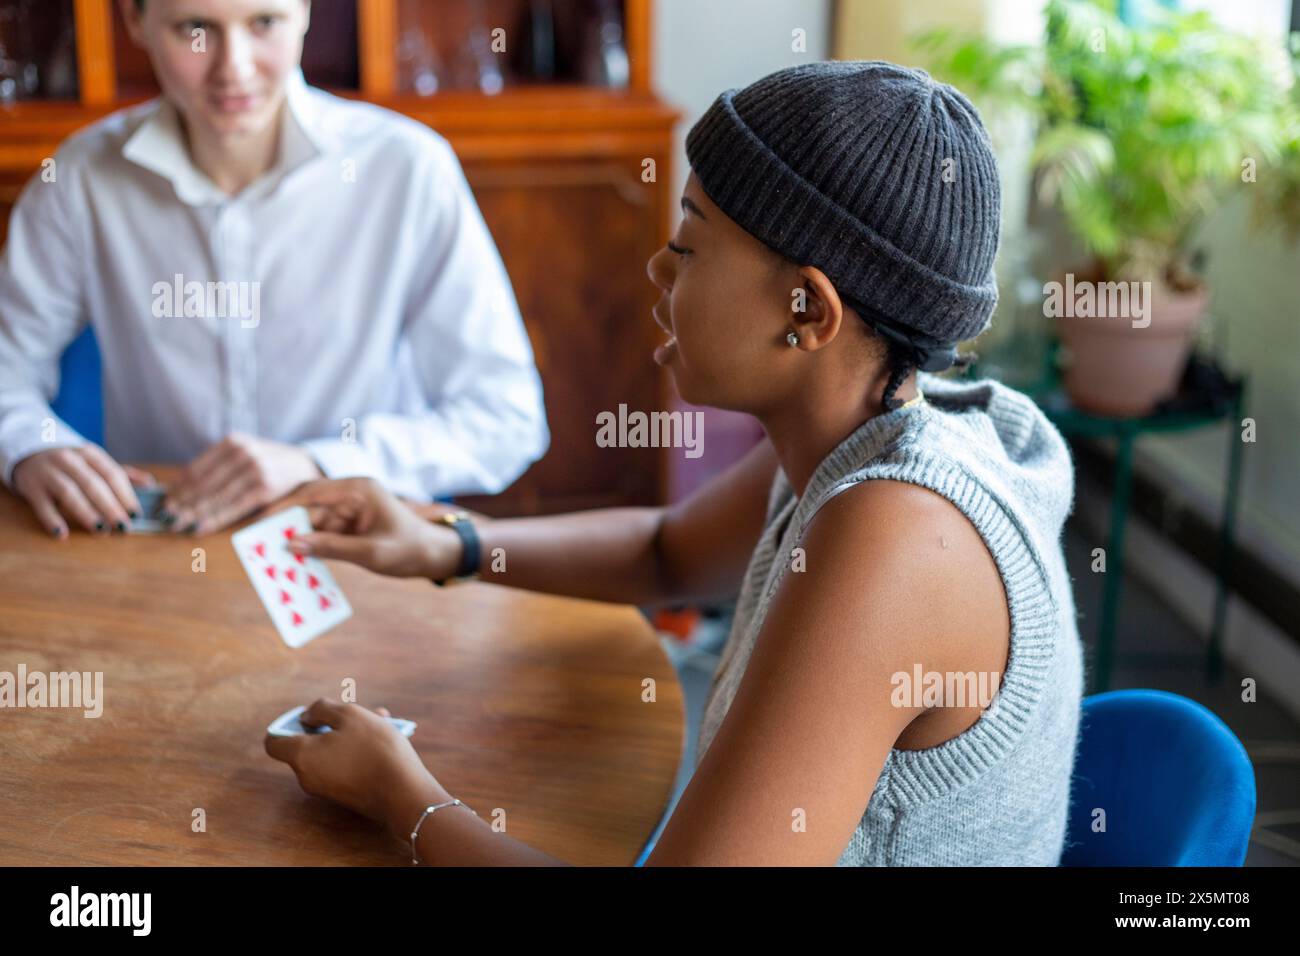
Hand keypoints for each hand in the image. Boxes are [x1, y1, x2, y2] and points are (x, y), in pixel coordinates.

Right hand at [12, 445, 155, 537]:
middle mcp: (69, 460)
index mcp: (90, 454)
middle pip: (93, 484)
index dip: (126, 495)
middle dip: (110, 507)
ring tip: (101, 530)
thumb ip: (122, 473)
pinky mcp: (31, 487)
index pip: (112, 474)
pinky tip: (62, 534)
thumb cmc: (71, 462)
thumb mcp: (95, 461)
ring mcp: (48, 473)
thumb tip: (150, 484)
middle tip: (123, 527)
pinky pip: (42, 505)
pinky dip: (51, 520)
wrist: (27, 450)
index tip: (136, 515)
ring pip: (69, 492)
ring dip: (86, 512)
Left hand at [163, 433, 321, 534]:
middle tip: (166, 517)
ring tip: (177, 525)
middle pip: (204, 484)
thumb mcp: (245, 453)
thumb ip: (219, 466)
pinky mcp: (265, 489)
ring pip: (215, 497)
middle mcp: (243, 454)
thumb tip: (180, 488)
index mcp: (233, 443)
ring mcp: (255, 471)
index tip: (165, 501)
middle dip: (182, 503)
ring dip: (193, 514)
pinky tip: (200, 528)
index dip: (179, 487)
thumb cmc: (269, 463)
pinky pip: (233, 508)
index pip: (198, 469)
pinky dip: (214, 520)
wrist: (304, 466)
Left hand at [263, 699, 447, 839]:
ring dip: (349, 734)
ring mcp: (326, 788)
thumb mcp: (350, 715)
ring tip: (380, 719)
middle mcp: (307, 776)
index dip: (287, 723)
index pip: (273, 741)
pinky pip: (342, 766)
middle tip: (356, 712)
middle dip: (330, 724)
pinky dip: (355, 750)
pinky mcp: (345, 795)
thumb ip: (322, 709)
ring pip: (329, 752)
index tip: (310, 715)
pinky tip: (383, 737)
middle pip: (307, 744)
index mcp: (301, 755)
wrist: (403, 793)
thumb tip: (307, 716)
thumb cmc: (375, 749)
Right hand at [277, 477, 463, 579]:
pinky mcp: (349, 528)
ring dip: (296, 541)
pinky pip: (322, 537)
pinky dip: (310, 549)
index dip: (282, 507)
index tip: (259, 522)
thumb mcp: (370, 553)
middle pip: (307, 508)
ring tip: (271, 561)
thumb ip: (331, 548)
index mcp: (358, 489)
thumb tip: (292, 545)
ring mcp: (349, 511)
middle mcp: (351, 495)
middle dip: (285, 527)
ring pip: (312, 524)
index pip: (311, 492)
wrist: (435, 556)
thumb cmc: (409, 549)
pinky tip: (293, 565)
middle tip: (258, 546)